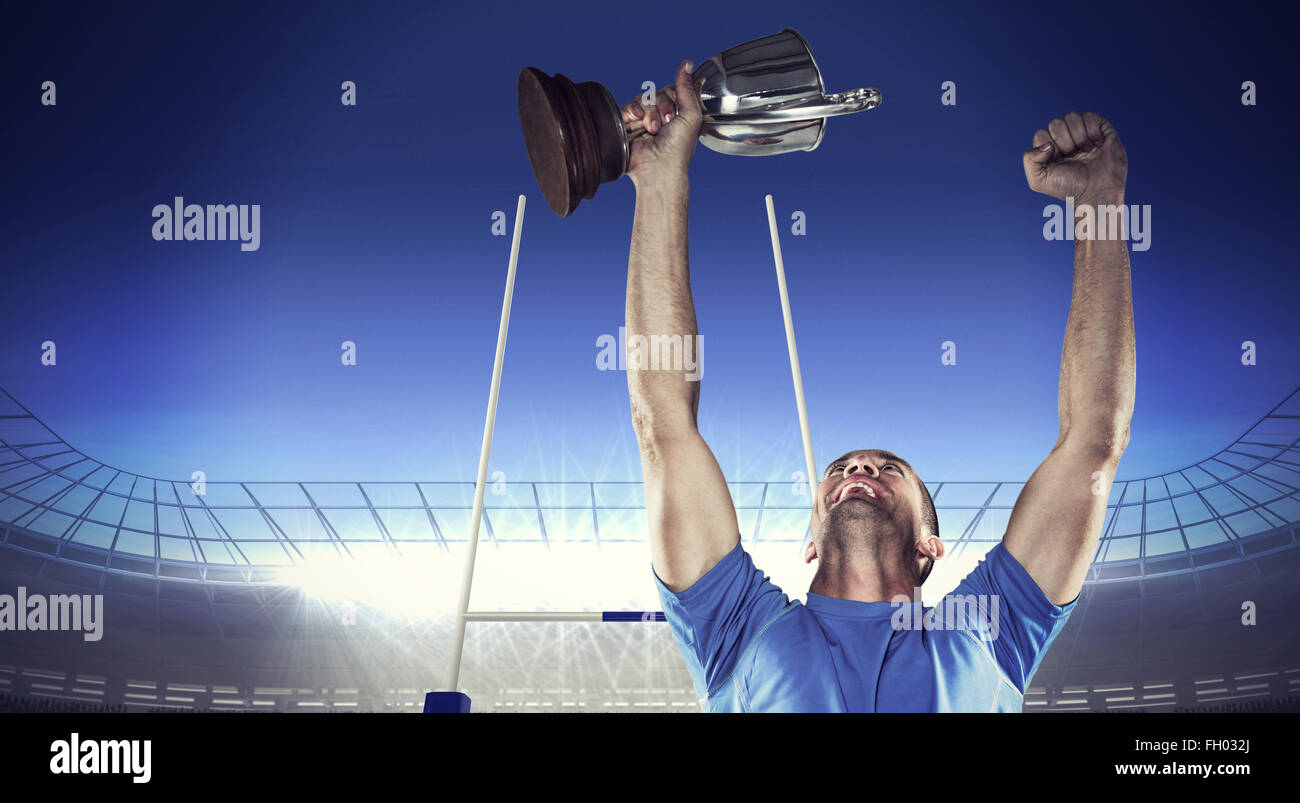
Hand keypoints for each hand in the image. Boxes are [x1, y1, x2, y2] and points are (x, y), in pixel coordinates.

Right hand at [620, 60, 705, 187]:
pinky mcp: (629, 125)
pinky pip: (628, 106)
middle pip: (658, 92)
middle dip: (662, 105)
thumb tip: (687, 64)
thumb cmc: (678, 148)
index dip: (674, 96)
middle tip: (666, 123)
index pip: (673, 89)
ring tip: (652, 131)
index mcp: (679, 114)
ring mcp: (645, 121)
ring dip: (649, 112)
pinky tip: (639, 126)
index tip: (677, 111)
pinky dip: (633, 113)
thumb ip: (688, 87)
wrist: (657, 167)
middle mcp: (662, 117)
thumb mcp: (691, 114)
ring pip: (643, 98)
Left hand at [1023, 112, 1126, 204]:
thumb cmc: (1068, 188)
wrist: (1097, 193)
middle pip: (1056, 123)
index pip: (1041, 133)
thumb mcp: (1039, 180)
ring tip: (1085, 151)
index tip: (1058, 162)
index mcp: (1048, 148)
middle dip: (1064, 143)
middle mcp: (1065, 138)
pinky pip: (1090, 116)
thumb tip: (1047, 144)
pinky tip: (1097, 145)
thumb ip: (1029, 160)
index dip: (1049, 148)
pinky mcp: (1101, 129)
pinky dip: (1093, 131)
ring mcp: (1082, 132)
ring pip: (1072, 117)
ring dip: (1079, 137)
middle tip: (1073, 157)